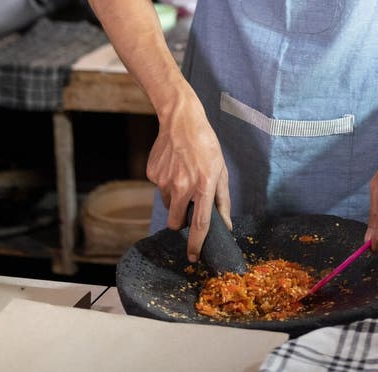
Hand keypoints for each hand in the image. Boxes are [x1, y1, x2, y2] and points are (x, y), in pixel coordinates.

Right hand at [146, 86, 230, 261]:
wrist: (181, 120)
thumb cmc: (206, 145)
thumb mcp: (220, 170)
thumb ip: (222, 200)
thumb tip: (225, 225)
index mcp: (203, 186)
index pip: (199, 224)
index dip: (196, 244)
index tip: (194, 257)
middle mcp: (182, 186)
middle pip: (176, 222)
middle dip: (181, 221)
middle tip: (189, 205)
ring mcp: (164, 180)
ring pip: (168, 204)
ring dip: (175, 199)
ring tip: (184, 176)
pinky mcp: (152, 174)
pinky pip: (159, 188)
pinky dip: (167, 183)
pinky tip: (174, 166)